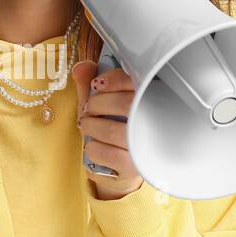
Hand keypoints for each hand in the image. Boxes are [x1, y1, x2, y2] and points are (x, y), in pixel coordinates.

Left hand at [71, 60, 143, 200]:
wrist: (119, 169)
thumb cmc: (112, 130)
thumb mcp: (99, 104)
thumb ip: (88, 84)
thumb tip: (80, 67)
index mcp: (150, 100)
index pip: (138, 81)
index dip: (113, 79)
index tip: (96, 84)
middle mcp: (155, 122)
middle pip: (127, 104)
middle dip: (98, 103)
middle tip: (87, 108)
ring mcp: (145, 146)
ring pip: (115, 130)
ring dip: (92, 126)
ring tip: (86, 126)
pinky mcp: (134, 167)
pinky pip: (109, 154)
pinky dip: (93, 148)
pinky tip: (93, 146)